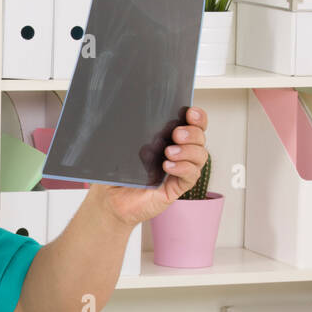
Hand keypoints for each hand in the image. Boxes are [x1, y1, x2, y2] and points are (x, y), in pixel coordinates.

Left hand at [98, 107, 209, 226]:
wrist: (111, 199)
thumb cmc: (119, 173)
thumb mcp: (123, 148)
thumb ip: (133, 133)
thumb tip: (136, 119)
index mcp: (169, 139)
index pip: (193, 124)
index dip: (197, 117)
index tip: (190, 112)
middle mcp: (179, 154)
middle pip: (200, 138)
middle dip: (192, 133)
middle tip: (177, 134)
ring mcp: (180, 171)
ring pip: (200, 156)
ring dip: (188, 151)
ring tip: (169, 152)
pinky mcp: (177, 187)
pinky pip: (191, 176)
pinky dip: (183, 168)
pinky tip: (168, 166)